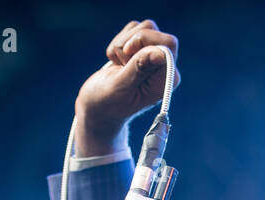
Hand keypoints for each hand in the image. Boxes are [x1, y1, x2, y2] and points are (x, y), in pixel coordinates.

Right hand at [74, 19, 179, 156]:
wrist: (96, 106)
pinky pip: (134, 28)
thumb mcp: (121, 87)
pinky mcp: (142, 49)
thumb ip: (139, 69)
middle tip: (121, 63)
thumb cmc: (107, 104)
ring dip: (123, 43)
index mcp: (166, 80)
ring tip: (118, 65)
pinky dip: (120, 42)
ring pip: (144, 27)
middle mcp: (164, 67)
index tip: (127, 54)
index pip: (167, 43)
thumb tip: (160, 54)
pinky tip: (117, 61)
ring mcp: (154, 57)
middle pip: (154, 31)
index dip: (144, 42)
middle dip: (130, 42)